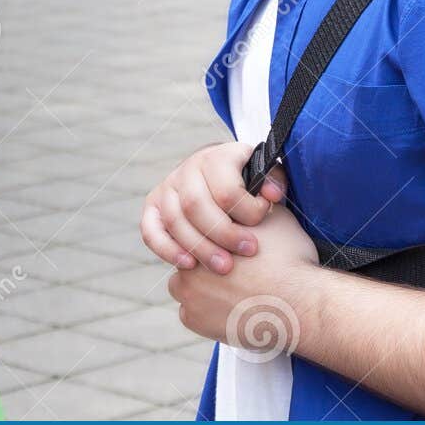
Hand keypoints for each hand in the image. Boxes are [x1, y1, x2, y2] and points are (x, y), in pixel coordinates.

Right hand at [140, 141, 286, 273]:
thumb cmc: (250, 183)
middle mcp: (187, 168)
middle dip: (224, 234)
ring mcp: (167, 187)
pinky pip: (151, 230)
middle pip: (197, 205)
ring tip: (225, 268)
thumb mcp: (266, 175)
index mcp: (216, 157)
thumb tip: (271, 195)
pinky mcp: (153, 206)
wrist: (222, 175)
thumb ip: (273, 182)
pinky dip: (167, 250)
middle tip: (248, 251)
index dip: (247, 210)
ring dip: (200, 247)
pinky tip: (189, 265)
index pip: (226, 189)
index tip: (264, 220)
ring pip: (176, 220)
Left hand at [166, 203, 318, 348]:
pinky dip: (208, 315)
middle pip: (191, 257)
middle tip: (235, 271)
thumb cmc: (290, 261)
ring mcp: (188, 291)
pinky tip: (232, 310)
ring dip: (203, 289)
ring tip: (234, 292)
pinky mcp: (193, 319)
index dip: (216, 238)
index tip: (232, 249)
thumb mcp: (276, 219)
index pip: (198, 229)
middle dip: (207, 263)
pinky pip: (193, 314)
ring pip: (188, 287)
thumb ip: (253, 205)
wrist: (299, 306)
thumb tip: (256, 191)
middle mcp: (191, 259)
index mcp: (207, 233)